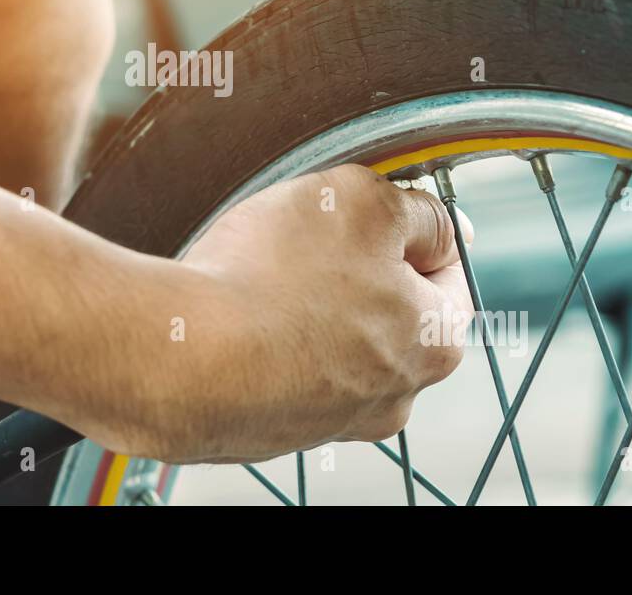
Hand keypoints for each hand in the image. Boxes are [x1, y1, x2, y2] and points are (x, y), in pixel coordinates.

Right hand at [145, 164, 472, 462]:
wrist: (181, 357)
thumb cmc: (275, 279)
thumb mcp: (364, 202)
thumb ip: (416, 210)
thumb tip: (437, 223)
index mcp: (434, 342)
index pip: (450, 273)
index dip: (410, 230)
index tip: (372, 213)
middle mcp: (392, 396)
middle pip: (388, 311)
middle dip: (352, 270)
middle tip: (307, 239)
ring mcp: (330, 420)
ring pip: (331, 341)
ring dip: (304, 305)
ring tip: (261, 276)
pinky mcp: (272, 429)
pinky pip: (280, 369)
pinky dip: (264, 339)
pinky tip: (236, 313)